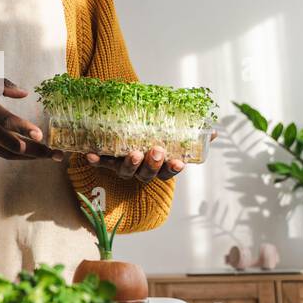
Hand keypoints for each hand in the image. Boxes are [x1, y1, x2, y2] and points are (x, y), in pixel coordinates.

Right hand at [0, 78, 58, 160]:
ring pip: (7, 153)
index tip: (40, 134)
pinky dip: (14, 155)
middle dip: (37, 150)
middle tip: (58, 154)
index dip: (23, 128)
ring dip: (30, 157)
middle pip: (12, 144)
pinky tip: (29, 154)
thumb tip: (26, 93)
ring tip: (49, 157)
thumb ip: (4, 85)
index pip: (5, 120)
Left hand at [81, 130, 217, 182]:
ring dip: (130, 164)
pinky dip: (95, 160)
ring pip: (127, 172)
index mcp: (158, 166)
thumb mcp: (173, 132)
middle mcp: (141, 170)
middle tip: (156, 151)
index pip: (168, 172)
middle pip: (147, 174)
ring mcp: (124, 166)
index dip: (173, 169)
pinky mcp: (107, 160)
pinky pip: (101, 162)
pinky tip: (89, 154)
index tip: (179, 162)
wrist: (126, 128)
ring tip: (134, 153)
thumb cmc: (153, 134)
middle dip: (152, 164)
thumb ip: (192, 132)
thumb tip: (213, 132)